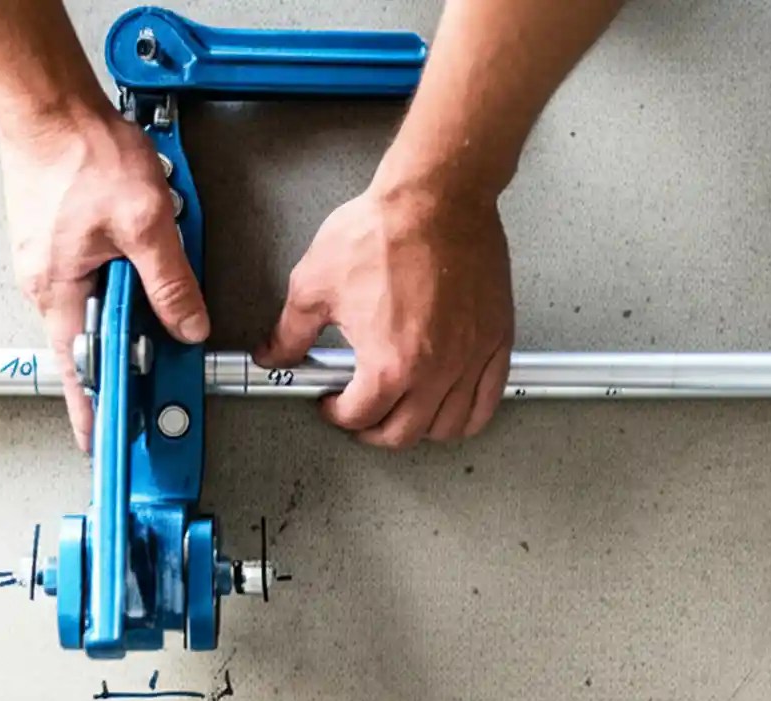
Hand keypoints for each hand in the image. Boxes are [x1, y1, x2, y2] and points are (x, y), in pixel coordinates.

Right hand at [0, 105, 209, 451]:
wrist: (49, 104)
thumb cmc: (80, 151)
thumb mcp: (145, 221)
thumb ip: (171, 282)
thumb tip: (188, 325)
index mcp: (58, 290)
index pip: (77, 369)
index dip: (91, 410)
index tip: (100, 442)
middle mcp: (45, 283)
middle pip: (91, 338)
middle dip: (128, 342)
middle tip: (158, 343)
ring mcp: (48, 262)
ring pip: (95, 304)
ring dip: (127, 298)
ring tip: (149, 260)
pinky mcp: (57, 241)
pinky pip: (91, 275)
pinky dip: (117, 273)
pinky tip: (136, 247)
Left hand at [255, 176, 513, 448]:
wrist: (437, 198)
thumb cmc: (385, 230)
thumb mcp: (315, 284)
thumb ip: (291, 332)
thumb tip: (275, 354)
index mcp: (389, 363)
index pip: (359, 416)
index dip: (335, 413)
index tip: (330, 403)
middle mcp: (435, 370)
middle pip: (403, 433)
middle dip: (373, 430)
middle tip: (360, 415)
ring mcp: (470, 358)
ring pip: (448, 427)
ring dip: (419, 429)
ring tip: (401, 412)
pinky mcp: (495, 341)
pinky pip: (486, 402)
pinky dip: (467, 416)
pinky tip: (449, 405)